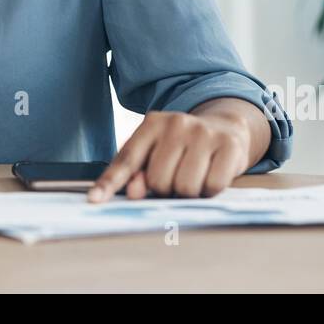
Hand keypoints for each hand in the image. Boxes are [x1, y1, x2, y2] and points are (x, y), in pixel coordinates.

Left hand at [88, 109, 250, 201]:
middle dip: (167, 189)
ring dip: (189, 192)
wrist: (225, 126)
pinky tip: (212, 174)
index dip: (110, 182)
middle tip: (178, 175)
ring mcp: (204, 133)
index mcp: (152, 123)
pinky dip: (211, 190)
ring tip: (195, 174)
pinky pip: (212, 187)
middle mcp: (177, 123)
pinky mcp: (228, 145)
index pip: (127, 159)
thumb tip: (134, 193)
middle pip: (158, 181)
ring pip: (185, 188)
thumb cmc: (183, 146)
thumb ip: (138, 172)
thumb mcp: (157, 151)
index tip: (94, 200)